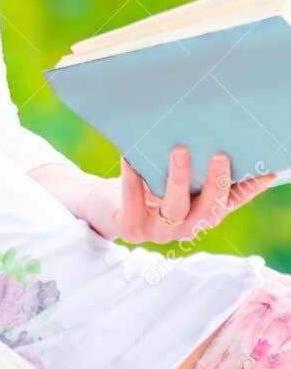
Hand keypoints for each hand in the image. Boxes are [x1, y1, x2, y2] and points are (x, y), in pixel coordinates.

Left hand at [86, 145, 275, 243]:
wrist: (103, 206)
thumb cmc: (144, 185)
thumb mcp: (172, 178)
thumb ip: (193, 168)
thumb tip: (216, 136)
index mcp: (199, 214)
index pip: (230, 202)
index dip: (249, 190)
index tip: (265, 171)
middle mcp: (184, 227)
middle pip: (208, 210)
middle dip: (216, 183)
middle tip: (219, 155)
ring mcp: (158, 231)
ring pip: (175, 208)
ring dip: (179, 179)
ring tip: (180, 150)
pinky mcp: (131, 228)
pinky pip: (133, 202)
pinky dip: (132, 179)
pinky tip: (131, 157)